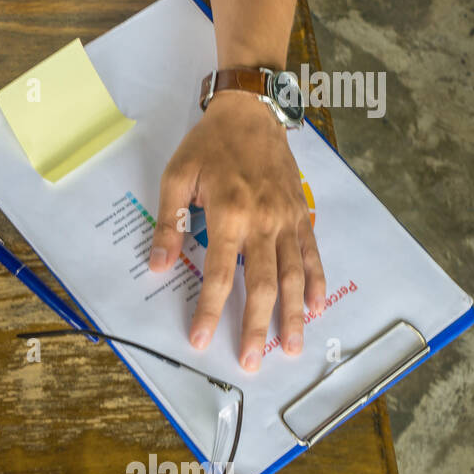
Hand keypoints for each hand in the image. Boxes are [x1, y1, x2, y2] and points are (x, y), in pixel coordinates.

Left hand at [148, 90, 325, 369]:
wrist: (251, 111)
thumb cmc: (209, 145)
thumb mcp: (176, 177)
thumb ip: (168, 224)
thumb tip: (157, 265)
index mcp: (229, 214)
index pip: (220, 274)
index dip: (209, 310)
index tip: (200, 339)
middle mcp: (264, 221)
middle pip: (263, 284)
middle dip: (256, 326)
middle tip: (250, 361)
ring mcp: (288, 219)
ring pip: (294, 275)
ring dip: (293, 315)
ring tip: (291, 348)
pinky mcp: (302, 214)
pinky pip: (312, 254)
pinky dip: (316, 282)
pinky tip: (316, 307)